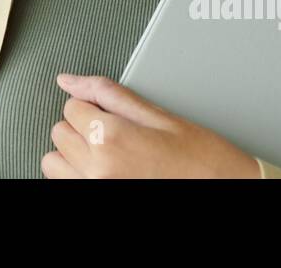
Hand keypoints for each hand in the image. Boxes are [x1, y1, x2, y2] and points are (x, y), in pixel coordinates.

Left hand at [42, 73, 259, 178]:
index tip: (111, 114)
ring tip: (107, 154)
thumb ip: (106, 93)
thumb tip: (69, 80)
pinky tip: (104, 171)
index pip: (71, 106)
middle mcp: (97, 168)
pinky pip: (64, 185)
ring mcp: (94, 189)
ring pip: (55, 162)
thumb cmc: (200, 159)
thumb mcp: (157, 115)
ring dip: (74, 154)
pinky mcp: (96, 201)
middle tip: (115, 133)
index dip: (93, 105)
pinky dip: (77, 176)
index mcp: (110, 136)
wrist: (226, 189)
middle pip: (60, 132)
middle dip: (83, 127)